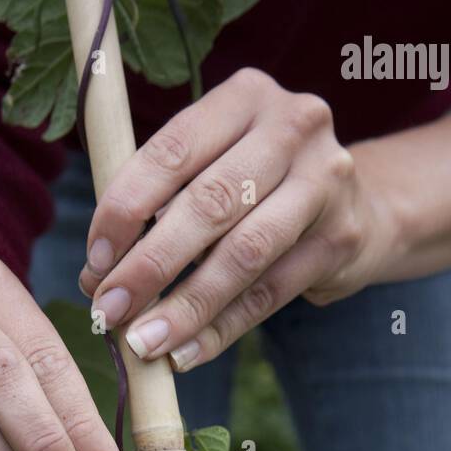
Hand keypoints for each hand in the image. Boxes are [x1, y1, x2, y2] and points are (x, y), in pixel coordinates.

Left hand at [79, 68, 394, 370]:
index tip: (94, 261)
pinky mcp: (340, 238)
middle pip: (209, 205)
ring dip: (185, 307)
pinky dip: (220, 330)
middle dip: (150, 266)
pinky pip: (268, 294)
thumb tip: (96, 274)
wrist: (357, 205)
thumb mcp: (213, 167)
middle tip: (109, 311)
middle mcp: (292, 126)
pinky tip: (184, 354)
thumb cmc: (258, 186)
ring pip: (242, 255)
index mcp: (245, 96)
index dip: (126, 209)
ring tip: (143, 344)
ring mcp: (325, 181)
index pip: (173, 151)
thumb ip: (159, 203)